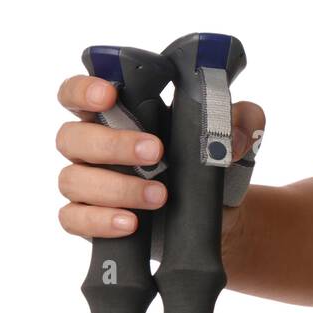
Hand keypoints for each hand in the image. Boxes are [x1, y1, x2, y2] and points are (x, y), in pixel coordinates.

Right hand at [56, 74, 264, 239]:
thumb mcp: (235, 136)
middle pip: (72, 137)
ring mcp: (87, 183)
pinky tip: (130, 223)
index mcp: (117, 113)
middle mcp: (93, 146)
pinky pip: (75, 219)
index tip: (108, 94)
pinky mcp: (90, 219)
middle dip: (112, 144)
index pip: (78, 92)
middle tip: (156, 152)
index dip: (83, 89)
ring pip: (73, 180)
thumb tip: (234, 135)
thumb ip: (240, 121)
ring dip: (117, 187)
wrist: (220, 215)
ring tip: (160, 196)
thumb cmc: (213, 162)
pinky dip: (100, 221)